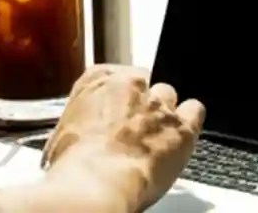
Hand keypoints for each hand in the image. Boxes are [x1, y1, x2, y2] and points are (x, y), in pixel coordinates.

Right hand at [41, 65, 204, 210]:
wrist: (95, 183)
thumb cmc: (73, 165)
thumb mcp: (62, 134)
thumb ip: (81, 122)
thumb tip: (79, 137)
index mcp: (96, 80)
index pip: (115, 74)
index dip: (119, 96)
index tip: (117, 110)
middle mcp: (131, 85)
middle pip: (145, 83)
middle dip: (142, 103)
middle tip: (135, 128)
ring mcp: (159, 104)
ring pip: (169, 96)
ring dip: (165, 113)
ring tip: (158, 135)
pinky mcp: (182, 126)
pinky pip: (195, 111)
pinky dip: (191, 120)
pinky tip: (181, 135)